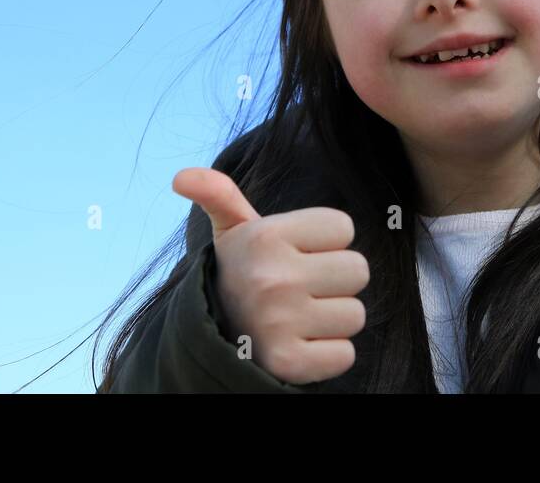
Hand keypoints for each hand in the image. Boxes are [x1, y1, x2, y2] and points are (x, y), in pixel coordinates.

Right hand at [172, 167, 368, 384]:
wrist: (214, 339)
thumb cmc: (241, 273)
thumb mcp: (232, 231)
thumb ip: (219, 195)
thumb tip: (181, 177)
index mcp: (265, 237)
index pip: (344, 227)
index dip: (326, 241)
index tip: (298, 253)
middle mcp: (272, 278)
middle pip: (358, 270)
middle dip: (335, 280)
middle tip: (302, 286)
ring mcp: (280, 323)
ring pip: (355, 314)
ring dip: (333, 318)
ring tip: (300, 316)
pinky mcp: (289, 363)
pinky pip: (345, 354)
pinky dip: (329, 354)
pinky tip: (301, 343)